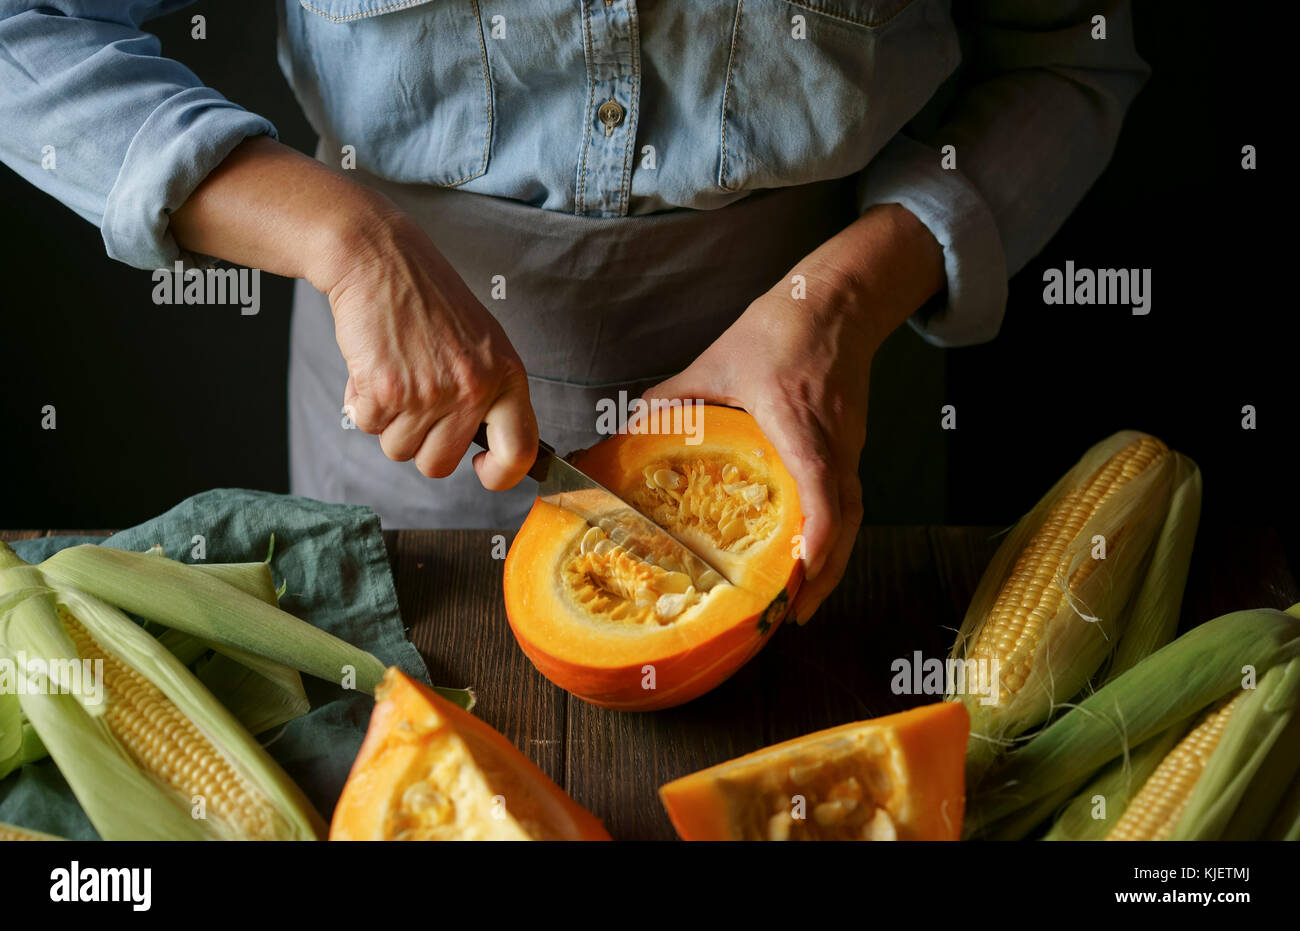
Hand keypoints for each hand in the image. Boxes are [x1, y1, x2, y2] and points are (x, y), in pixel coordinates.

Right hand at [170, 136, 536, 489]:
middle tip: (416, 402)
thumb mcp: (482, 342)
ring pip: (400, 449)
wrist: (380, 259)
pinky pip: (368, 427)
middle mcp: (473, 389)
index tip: (480, 467)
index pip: (520, 453)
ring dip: (389, 421)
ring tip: (396, 373)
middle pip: (440, 465)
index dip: (499, 474)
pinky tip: (372, 366)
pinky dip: (361, 403)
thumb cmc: (429, 300)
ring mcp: (430, 392)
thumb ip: (490, 393)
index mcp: (506, 376)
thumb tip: (492, 452)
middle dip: (421, 443)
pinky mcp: (386, 389)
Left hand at [643, 204, 943, 623]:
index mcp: (799, 424)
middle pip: (846, 521)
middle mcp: (834, 443)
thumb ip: (671, 400)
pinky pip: (848, 499)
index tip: (802, 578)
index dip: (818, 541)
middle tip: (793, 614)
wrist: (838, 299)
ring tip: (801, 599)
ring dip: (832, 561)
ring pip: (853, 515)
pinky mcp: (852, 444)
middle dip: (826, 574)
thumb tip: (624, 433)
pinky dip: (833, 534)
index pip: (824, 493)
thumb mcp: (715, 362)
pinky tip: (808, 555)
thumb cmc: (781, 327)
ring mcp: (850, 445)